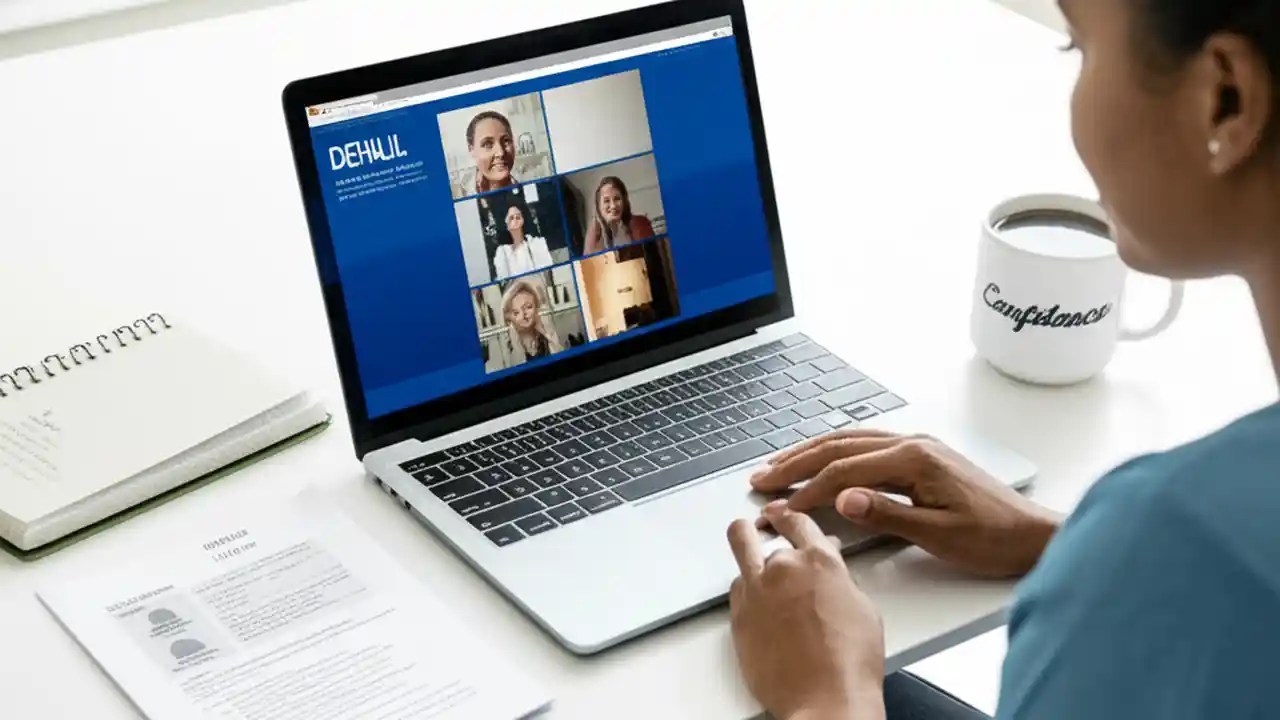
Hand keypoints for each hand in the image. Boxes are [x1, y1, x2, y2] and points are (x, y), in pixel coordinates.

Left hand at [728, 504, 885, 719]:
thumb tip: (831, 577)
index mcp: (819, 561)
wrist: (825, 700)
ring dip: (747, 555)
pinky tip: (755, 600)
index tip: (782, 513)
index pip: (797, 521)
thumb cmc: (850, 662)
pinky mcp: (738, 617)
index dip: (788, 515)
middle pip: (757, 532)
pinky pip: (736, 592)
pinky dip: (745, 590)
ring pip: (741, 555)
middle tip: (759, 527)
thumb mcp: (862, 608)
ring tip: (750, 554)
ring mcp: (756, 591)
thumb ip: (839, 581)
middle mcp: (783, 569)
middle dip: (760, 529)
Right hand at [751, 430, 1060, 578]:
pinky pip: (865, 445)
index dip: (807, 492)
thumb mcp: (939, 535)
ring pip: (849, 441)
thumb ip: (888, 515)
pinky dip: (834, 451)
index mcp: (915, 459)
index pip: (844, 472)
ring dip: (810, 453)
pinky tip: (820, 458)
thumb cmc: (992, 539)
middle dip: (796, 463)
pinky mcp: (920, 455)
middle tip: (761, 479)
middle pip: (839, 448)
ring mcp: (916, 446)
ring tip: (778, 466)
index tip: (779, 508)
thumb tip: (843, 499)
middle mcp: (912, 444)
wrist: (1032, 535)